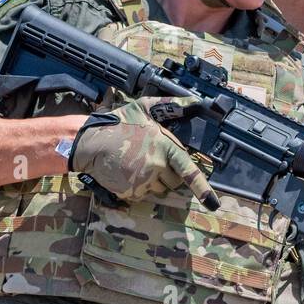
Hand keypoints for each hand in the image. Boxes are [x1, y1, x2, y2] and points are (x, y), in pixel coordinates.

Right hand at [69, 96, 219, 209]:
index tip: (213, 203)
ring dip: (155, 181)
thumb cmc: (119, 124)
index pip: (188, 171)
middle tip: (152, 159)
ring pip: (160, 189)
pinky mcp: (131, 192)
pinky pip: (144, 195)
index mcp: (164, 147)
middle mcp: (156, 167)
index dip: (202, 188)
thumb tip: (194, 101)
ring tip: (138, 164)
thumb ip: (171, 106)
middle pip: (175, 181)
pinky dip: (140, 187)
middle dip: (169, 173)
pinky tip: (129, 172)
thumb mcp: (145, 107)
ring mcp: (143, 181)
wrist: (91, 143)